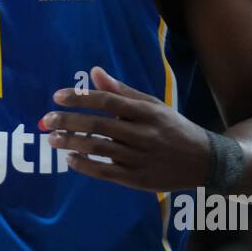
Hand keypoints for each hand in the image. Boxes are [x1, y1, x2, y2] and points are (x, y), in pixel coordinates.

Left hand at [41, 66, 212, 191]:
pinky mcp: (138, 179)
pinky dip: (85, 166)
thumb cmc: (172, 128)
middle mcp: (143, 133)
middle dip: (69, 121)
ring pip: (99, 148)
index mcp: (146, 112)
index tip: (57, 96)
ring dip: (72, 143)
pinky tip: (70, 160)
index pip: (107, 101)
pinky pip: (105, 171)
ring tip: (52, 139)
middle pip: (99, 125)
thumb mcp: (152, 105)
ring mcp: (140, 157)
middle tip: (46, 120)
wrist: (204, 161)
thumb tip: (94, 71)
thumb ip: (121, 90)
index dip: (80, 97)